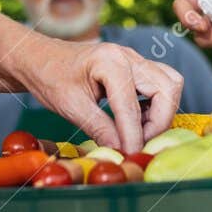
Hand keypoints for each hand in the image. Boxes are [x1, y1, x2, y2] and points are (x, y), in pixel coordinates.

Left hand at [21, 40, 183, 153]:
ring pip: (170, 84)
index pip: (131, 104)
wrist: (41, 58)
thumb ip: (98, 127)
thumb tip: (121, 150)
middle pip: (167, 88)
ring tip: (137, 130)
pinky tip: (135, 120)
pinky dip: (157, 105)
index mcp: (108, 61)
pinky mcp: (137, 67)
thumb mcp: (69, 105)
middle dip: (159, 121)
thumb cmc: (50, 77)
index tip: (130, 155)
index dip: (134, 134)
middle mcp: (128, 56)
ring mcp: (135, 59)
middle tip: (137, 142)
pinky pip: (162, 84)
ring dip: (162, 111)